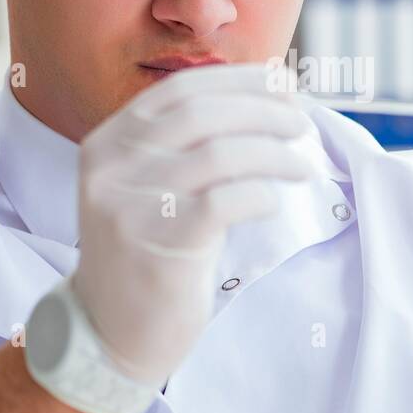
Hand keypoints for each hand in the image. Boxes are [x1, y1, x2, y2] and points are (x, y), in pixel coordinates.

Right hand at [74, 62, 313, 386]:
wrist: (112, 332)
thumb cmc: (151, 252)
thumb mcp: (153, 186)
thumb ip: (189, 143)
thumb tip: (267, 94)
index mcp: (108, 142)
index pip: (179, 89)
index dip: (237, 81)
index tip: (282, 84)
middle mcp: (111, 167)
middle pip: (202, 114)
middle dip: (264, 112)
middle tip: (303, 124)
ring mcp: (129, 205)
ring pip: (219, 154)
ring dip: (274, 154)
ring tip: (303, 166)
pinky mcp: (156, 244)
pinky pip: (223, 202)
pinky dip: (259, 196)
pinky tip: (272, 203)